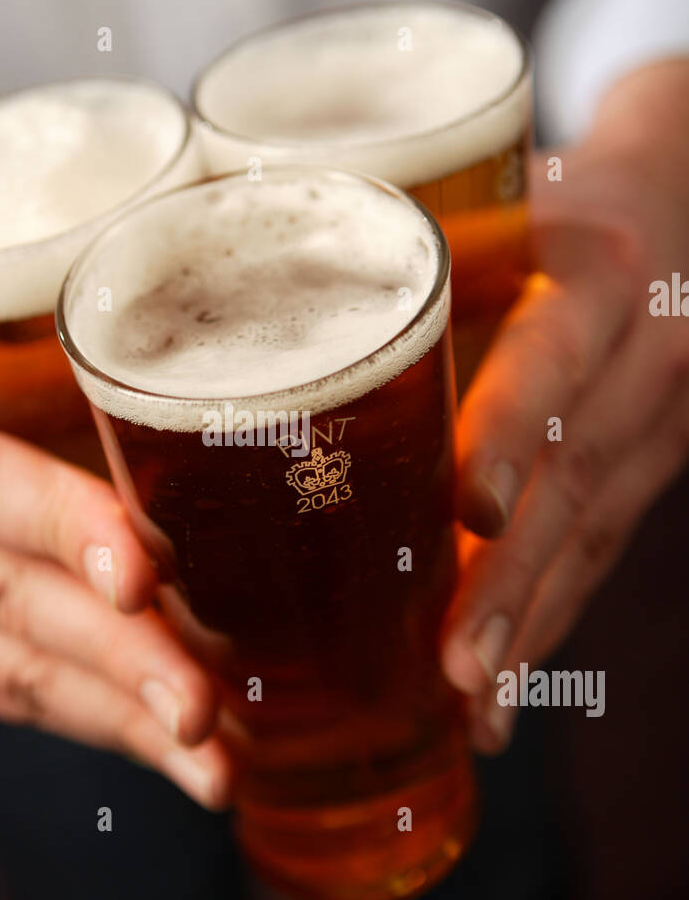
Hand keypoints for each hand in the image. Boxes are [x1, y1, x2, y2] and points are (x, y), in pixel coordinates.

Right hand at [0, 306, 232, 806]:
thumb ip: (77, 383)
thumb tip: (222, 419)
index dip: (69, 533)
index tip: (146, 581)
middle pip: (14, 604)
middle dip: (122, 663)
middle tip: (209, 712)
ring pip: (21, 674)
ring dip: (127, 723)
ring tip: (220, 766)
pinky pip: (16, 695)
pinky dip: (102, 723)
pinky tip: (170, 746)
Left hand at [442, 60, 688, 751]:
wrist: (683, 193)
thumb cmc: (555, 192)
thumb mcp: (504, 195)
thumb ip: (413, 249)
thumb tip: (252, 294)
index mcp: (597, 267)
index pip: (549, 360)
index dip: (509, 436)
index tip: (468, 514)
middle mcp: (646, 349)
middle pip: (577, 477)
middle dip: (512, 579)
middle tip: (453, 665)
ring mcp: (664, 417)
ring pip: (594, 534)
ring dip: (530, 625)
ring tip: (472, 707)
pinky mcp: (658, 464)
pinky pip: (603, 551)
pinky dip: (551, 618)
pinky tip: (506, 685)